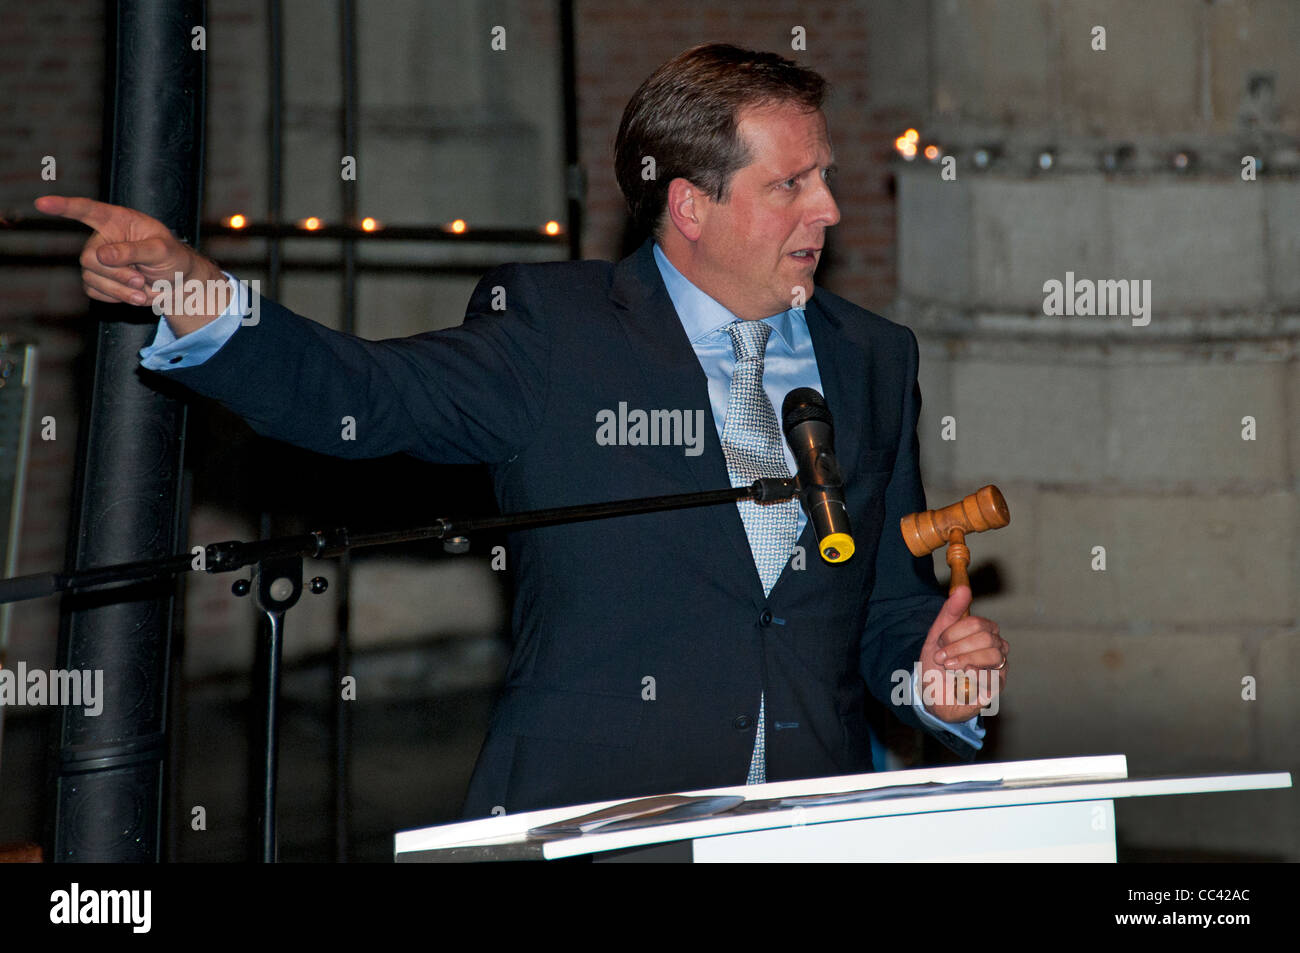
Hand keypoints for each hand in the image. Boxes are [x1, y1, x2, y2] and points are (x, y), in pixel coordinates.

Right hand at [34, 195, 227, 334]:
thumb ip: (135, 250)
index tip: (42, 203)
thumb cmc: (173, 258)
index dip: (63, 207)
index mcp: (117, 220)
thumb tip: (102, 255)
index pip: (86, 210)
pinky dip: (116, 298)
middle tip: (141, 280)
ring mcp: (97, 261)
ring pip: (91, 278)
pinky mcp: (97, 281)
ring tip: (143, 290)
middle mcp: (102, 238)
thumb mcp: (163, 250)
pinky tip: (134, 295)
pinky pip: (95, 292)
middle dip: (116, 274)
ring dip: (120, 289)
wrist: (178, 284)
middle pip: (89, 258)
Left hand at [916, 585, 1006, 722]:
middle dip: (957, 648)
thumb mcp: (937, 636)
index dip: (954, 633)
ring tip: (949, 668)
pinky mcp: (998, 686)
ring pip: (992, 654)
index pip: (977, 623)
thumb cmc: (937, 666)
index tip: (939, 644)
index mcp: (983, 632)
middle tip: (942, 658)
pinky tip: (961, 680)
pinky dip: (971, 677)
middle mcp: (996, 647)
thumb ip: (951, 612)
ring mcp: (999, 666)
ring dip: (964, 660)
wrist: (931, 696)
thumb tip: (963, 588)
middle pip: (985, 637)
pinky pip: (992, 677)